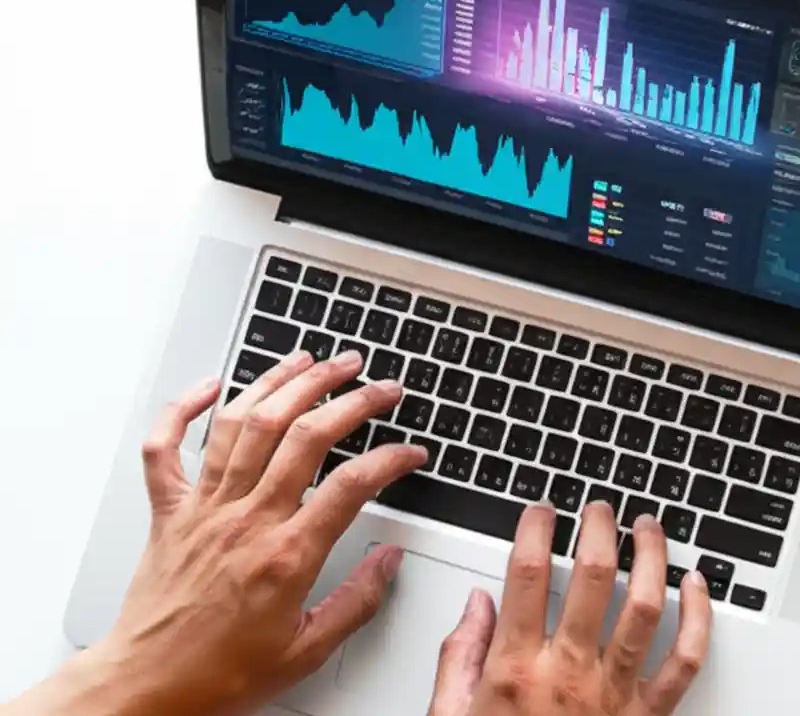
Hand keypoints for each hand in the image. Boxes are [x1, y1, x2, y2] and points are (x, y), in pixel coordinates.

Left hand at [5, 350, 425, 715]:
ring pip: (244, 424)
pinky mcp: (168, 513)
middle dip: (348, 398)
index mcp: (285, 556)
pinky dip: (183, 409)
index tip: (410, 451)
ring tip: (313, 360)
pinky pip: (167, 447)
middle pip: (303, 435)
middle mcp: (244, 520)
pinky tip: (210, 385)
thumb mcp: (307, 651)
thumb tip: (390, 561)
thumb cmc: (217, 676)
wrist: (145, 688)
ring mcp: (203, 510)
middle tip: (377, 384)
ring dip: (282, 383)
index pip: (352, 484)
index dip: (390, 457)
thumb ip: (357, 602)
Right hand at [427, 502, 712, 715]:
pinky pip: (685, 661)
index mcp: (517, 670)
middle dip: (599, 528)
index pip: (528, 575)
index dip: (536, 528)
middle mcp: (570, 674)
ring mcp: (614, 695)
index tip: (541, 510)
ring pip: (645, 607)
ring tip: (648, 527)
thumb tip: (475, 603)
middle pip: (594, 576)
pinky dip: (698, 618)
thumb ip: (459, 657)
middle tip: (600, 508)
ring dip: (651, 556)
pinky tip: (696, 585)